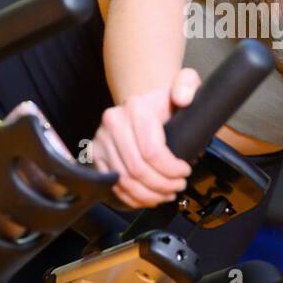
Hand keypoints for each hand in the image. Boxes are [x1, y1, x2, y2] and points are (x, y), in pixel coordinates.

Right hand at [88, 67, 197, 208]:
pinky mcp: (95, 155)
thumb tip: (182, 99)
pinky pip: (113, 184)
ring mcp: (101, 140)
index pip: (152, 151)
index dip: (172, 169)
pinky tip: (149, 197)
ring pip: (125, 181)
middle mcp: (113, 122)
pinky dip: (133, 197)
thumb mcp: (184, 84)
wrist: (141, 104)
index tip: (185, 171)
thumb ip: (187, 86)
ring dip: (149, 195)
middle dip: (162, 185)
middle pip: (137, 170)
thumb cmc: (164, 102)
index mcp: (135, 108)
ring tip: (167, 194)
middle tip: (179, 186)